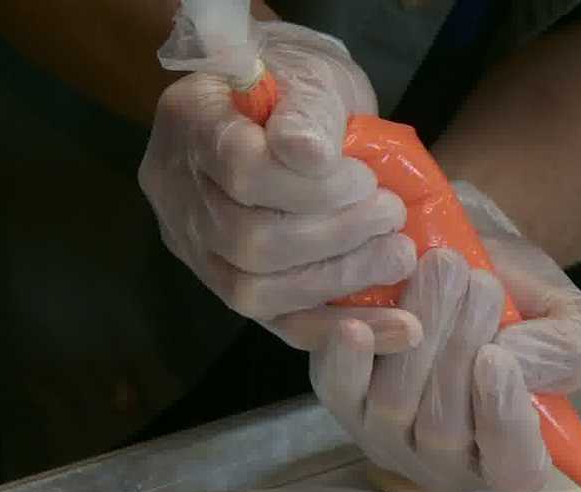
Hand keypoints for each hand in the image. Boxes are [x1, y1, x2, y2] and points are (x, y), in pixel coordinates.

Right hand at [139, 22, 418, 351]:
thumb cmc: (306, 88)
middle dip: (336, 234)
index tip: (366, 176)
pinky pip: (281, 325)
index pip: (241, 168)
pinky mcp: (235, 289)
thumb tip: (310, 154)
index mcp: (191, 123)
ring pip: (257, 292)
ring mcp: (199, 249)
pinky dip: (344, 329)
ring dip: (342, 278)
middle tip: (392, 214)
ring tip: (399, 253)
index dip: (314, 185)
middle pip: (248, 241)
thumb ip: (310, 109)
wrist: (299, 114)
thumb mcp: (314, 74)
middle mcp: (178, 194)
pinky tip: (403, 328)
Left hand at [311, 183, 580, 491]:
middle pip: (445, 431)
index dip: (504, 418)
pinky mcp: (345, 401)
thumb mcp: (569, 321)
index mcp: (512, 455)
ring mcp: (391, 438)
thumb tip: (512, 359)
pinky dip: (348, 360)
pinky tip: (359, 323)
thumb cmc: (521, 305)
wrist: (461, 266)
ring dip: (420, 334)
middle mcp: (448, 462)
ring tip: (443, 270)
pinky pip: (340, 393)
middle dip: (461, 348)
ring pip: (395, 407)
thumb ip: (565, 349)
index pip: (512, 467)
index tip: (497, 354)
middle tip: (479, 281)